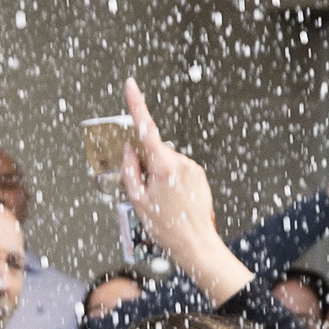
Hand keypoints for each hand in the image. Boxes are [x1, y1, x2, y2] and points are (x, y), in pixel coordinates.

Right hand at [119, 79, 253, 304]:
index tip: (130, 86)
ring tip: (163, 202)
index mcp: (163, 166)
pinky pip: (178, 171)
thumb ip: (129, 170)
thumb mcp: (137, 200)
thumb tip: (129, 151)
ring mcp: (192, 168)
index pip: (146, 128)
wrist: (195, 242)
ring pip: (166, 162)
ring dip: (159, 175)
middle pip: (154, 152)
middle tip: (147, 192)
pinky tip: (173, 200)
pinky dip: (171, 181)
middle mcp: (180, 162)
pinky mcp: (199, 175)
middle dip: (146, 165)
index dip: (136, 105)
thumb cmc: (166, 226)